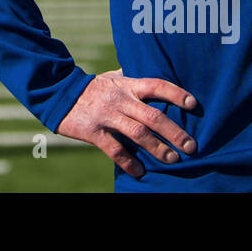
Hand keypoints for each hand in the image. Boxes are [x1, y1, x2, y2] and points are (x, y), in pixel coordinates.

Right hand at [55, 69, 198, 177]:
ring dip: (158, 148)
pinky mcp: (94, 132)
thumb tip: (154, 78)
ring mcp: (107, 116)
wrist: (58, 93)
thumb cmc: (92, 87)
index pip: (156, 85)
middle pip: (152, 115)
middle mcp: (120, 100)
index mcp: (127, 85)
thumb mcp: (112, 79)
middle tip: (191, 146)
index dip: (176, 94)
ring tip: (173, 160)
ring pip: (138, 133)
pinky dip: (129, 162)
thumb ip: (132, 80)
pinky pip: (115, 150)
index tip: (193, 104)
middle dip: (174, 132)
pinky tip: (140, 172)